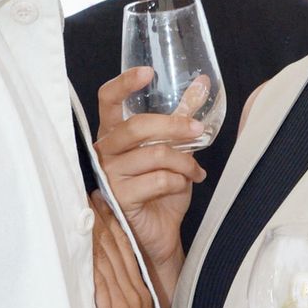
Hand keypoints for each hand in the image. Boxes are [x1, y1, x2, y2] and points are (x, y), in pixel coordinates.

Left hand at [92, 196, 173, 307]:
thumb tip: (110, 307)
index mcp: (141, 301)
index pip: (125, 255)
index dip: (113, 228)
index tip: (101, 205)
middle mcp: (134, 298)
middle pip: (118, 249)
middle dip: (103, 220)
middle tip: (90, 191)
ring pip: (110, 259)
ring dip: (97, 231)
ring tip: (85, 203)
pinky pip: (101, 282)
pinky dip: (92, 259)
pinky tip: (83, 241)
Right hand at [94, 68, 206, 279]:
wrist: (159, 234)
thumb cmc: (161, 190)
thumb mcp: (173, 149)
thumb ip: (181, 118)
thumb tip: (202, 84)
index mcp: (113, 134)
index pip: (107, 100)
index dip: (124, 84)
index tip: (148, 72)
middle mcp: (105, 152)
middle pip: (137, 126)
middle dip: (174, 126)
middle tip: (198, 132)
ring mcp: (109, 176)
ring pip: (154, 154)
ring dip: (184, 162)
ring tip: (195, 171)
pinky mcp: (120, 198)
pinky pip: (158, 180)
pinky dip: (179, 181)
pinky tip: (183, 186)